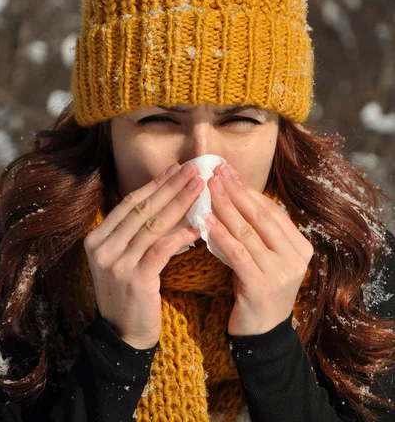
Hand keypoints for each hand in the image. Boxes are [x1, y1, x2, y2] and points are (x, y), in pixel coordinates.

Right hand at [83, 162, 202, 348]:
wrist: (123, 336)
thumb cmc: (129, 292)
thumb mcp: (124, 258)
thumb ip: (137, 231)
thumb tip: (166, 197)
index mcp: (97, 238)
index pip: (130, 203)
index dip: (155, 184)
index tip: (176, 169)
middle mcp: (102, 248)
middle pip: (142, 209)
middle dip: (170, 187)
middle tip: (193, 170)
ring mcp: (116, 264)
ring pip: (153, 225)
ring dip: (179, 203)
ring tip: (199, 188)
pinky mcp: (135, 280)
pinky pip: (162, 249)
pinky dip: (181, 234)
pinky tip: (199, 224)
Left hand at [207, 164, 313, 335]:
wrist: (261, 334)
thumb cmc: (258, 287)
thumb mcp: (265, 256)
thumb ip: (257, 231)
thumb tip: (233, 192)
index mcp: (300, 247)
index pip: (271, 210)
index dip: (248, 189)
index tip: (228, 171)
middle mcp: (295, 258)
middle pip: (260, 217)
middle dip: (236, 192)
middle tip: (216, 173)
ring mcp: (280, 273)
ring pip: (247, 232)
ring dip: (225, 207)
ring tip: (208, 189)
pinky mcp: (261, 287)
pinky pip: (237, 254)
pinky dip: (220, 234)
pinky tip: (205, 221)